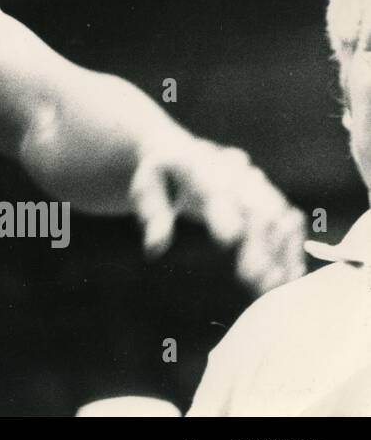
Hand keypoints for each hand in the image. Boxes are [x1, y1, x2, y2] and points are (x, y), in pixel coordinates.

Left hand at [128, 138, 306, 293]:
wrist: (185, 151)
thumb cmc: (162, 175)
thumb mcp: (146, 186)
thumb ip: (152, 213)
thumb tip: (154, 249)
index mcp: (200, 164)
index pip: (215, 188)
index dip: (224, 213)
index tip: (230, 239)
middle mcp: (236, 172)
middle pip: (255, 207)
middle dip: (260, 245)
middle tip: (259, 282)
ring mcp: (257, 183)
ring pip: (279, 216)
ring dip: (281, 253)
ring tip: (276, 288)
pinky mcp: (271, 197)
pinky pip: (290, 221)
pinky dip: (293, 248)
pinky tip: (292, 277)